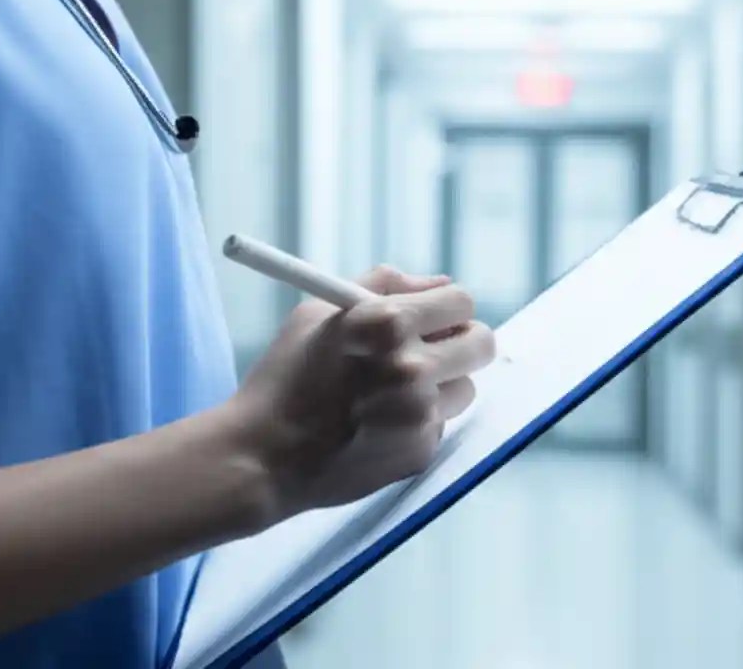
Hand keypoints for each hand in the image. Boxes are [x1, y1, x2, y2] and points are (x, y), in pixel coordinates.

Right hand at [226, 266, 495, 523]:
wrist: (260, 458)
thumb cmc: (284, 377)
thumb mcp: (319, 313)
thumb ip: (383, 286)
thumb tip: (438, 283)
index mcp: (387, 323)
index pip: (461, 301)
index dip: (447, 307)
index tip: (436, 317)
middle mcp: (412, 368)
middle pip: (481, 344)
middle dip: (463, 342)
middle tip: (438, 347)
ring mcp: (420, 415)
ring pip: (464, 388)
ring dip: (441, 386)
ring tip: (390, 393)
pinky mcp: (420, 452)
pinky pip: (439, 425)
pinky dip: (418, 422)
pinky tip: (376, 426)